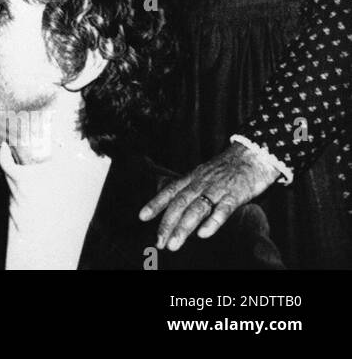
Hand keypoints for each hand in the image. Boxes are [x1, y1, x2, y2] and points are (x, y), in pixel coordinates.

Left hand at [139, 142, 280, 250]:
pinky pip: (223, 209)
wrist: (255, 153)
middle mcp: (201, 183)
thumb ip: (193, 188)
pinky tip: (203, 234)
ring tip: (173, 244)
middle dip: (167, 224)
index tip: (142, 217)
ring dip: (183, 228)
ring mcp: (218, 189)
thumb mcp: (205, 174)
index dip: (155, 203)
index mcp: (193, 178)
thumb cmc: (230, 167)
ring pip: (197, 209)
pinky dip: (212, 222)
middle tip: (158, 242)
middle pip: (180, 204)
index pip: (170, 191)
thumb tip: (179, 205)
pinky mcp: (236, 195)